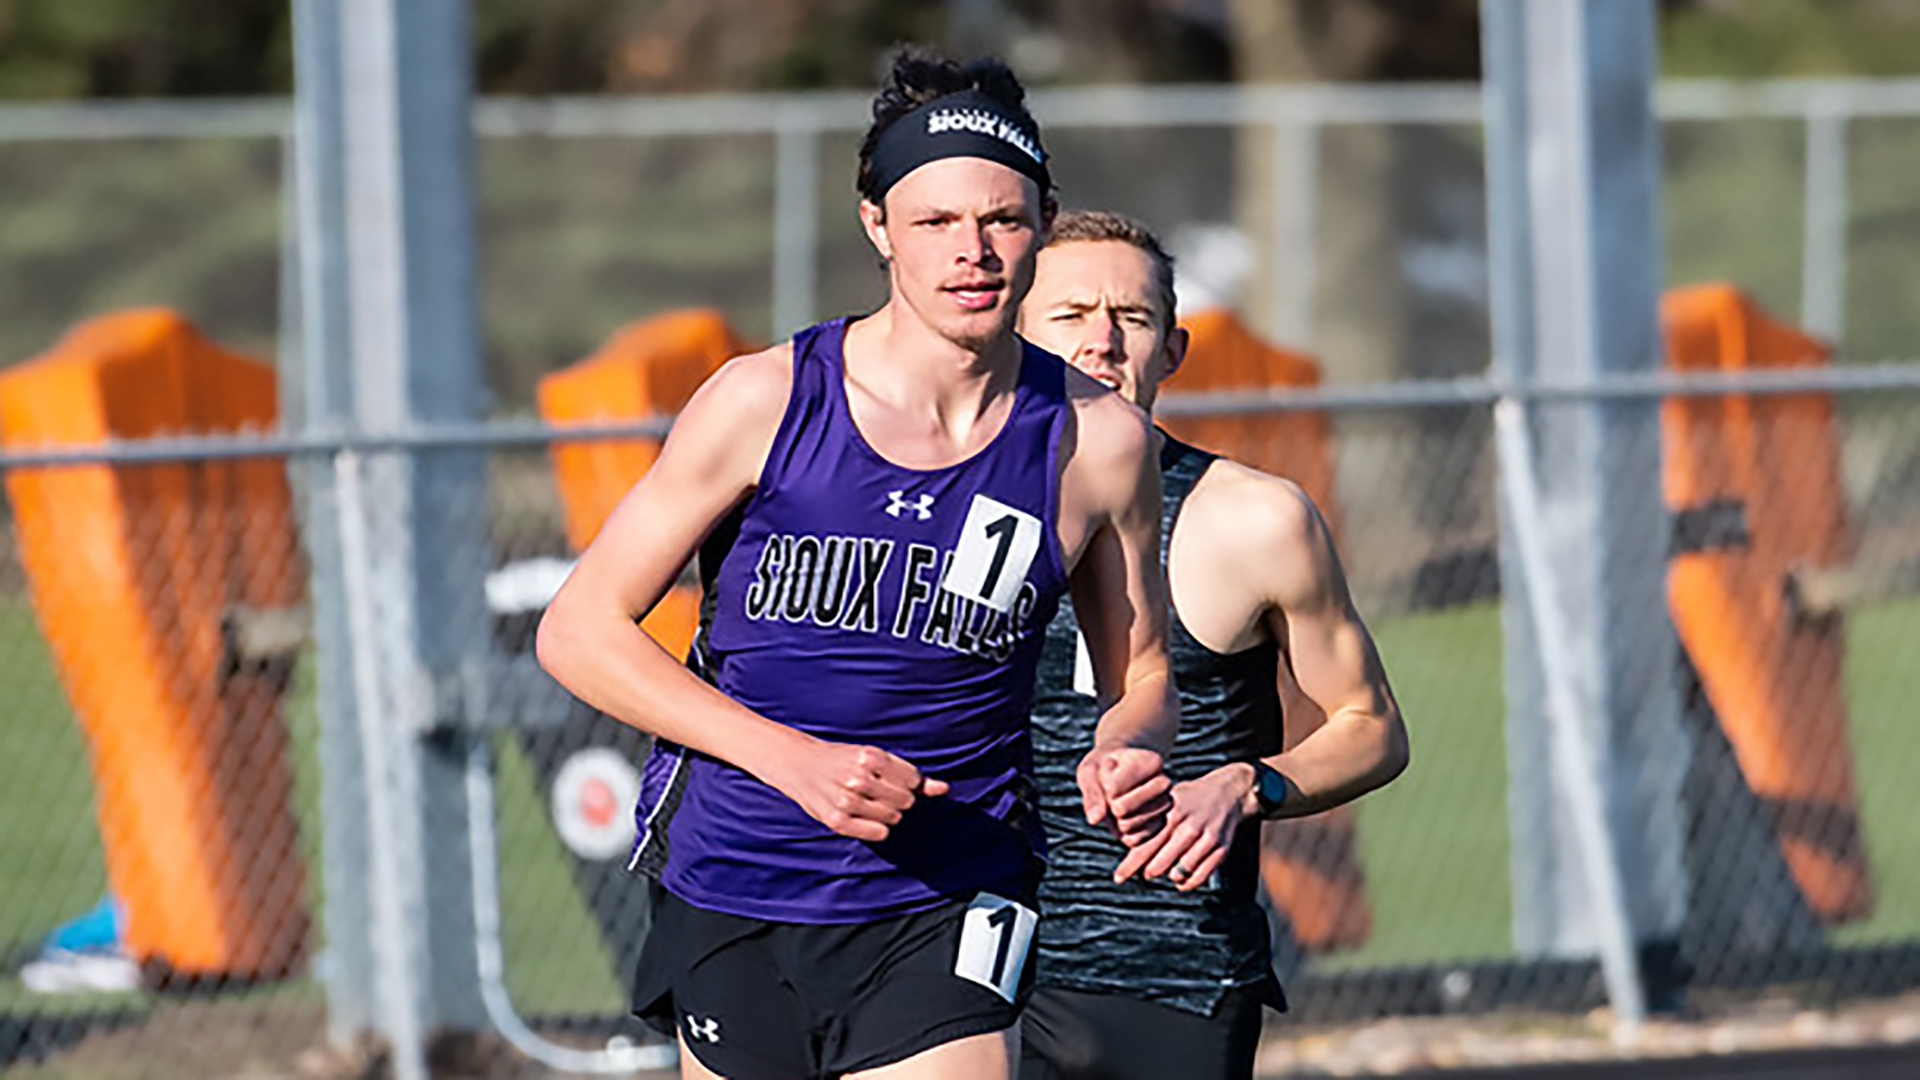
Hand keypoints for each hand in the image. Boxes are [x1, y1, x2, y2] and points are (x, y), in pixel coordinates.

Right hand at [764, 738, 948, 842]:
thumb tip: (944, 789)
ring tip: (869, 802)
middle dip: (898, 798)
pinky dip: (878, 828)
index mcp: (870, 756)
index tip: (890, 778)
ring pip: (893, 818)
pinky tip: (865, 817)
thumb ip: (912, 776)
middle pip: (905, 801)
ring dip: (887, 813)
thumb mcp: (876, 759)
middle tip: (878, 791)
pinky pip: (879, 833)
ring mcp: (846, 801)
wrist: (798, 764)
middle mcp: (858, 778)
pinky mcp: (837, 821)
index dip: (906, 782)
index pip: (912, 780)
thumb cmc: (843, 759)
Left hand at [1075, 743, 1171, 847]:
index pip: (1113, 787)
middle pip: (1121, 809)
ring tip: (1118, 804)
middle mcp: (1164, 784)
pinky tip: (1125, 818)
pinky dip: (1123, 834)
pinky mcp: (1161, 827)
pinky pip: (1133, 840)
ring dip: (1114, 820)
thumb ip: (1091, 793)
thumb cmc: (1103, 768)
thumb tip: (1094, 820)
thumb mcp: (1090, 771)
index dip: (1101, 786)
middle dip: (1107, 805)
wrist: (1119, 773)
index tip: (1107, 773)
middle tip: (1111, 794)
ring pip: (1127, 826)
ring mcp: (1165, 807)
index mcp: (1151, 762)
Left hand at [1113, 763, 1253, 888]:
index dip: (1131, 863)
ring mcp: (1206, 837)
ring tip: (1168, 873)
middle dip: (1150, 871)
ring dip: (1171, 875)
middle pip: (1161, 860)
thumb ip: (1149, 817)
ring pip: (1181, 870)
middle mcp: (1188, 825)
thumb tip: (1125, 840)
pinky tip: (1182, 881)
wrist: (1229, 791)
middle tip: (1147, 873)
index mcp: (1170, 812)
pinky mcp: (1221, 848)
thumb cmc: (1190, 797)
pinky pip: (1201, 875)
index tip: (1118, 877)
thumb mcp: (1168, 798)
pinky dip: (1189, 883)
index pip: (1146, 842)